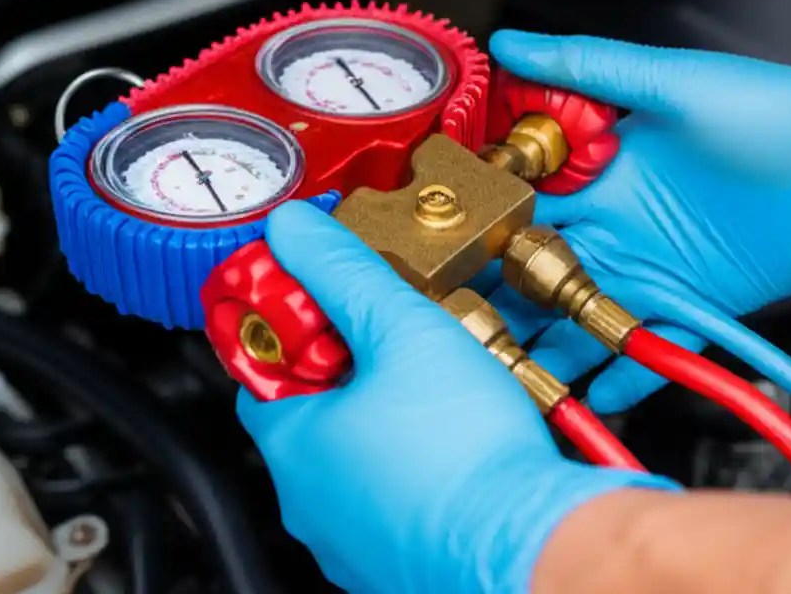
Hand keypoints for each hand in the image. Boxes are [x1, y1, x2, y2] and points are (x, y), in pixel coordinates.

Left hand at [237, 201, 676, 592]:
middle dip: (347, 368)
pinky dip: (414, 465)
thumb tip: (295, 230)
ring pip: (355, 457)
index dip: (288, 322)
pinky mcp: (401, 561)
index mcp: (292, 444)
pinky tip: (454, 443)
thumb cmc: (468, 458)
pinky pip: (394, 498)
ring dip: (384, 417)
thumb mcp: (402, 328)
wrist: (535, 548)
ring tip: (433, 386)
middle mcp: (310, 501)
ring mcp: (353, 540)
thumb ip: (342, 271)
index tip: (317, 297)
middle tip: (390, 335)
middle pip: (308, 411)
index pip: (255, 367)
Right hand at [486, 30, 790, 412]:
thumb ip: (590, 70)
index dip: (484, 226)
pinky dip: (616, 378)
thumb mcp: (673, 84)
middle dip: (499, 297)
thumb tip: (510, 43)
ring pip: (580, 314)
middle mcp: (620, 224)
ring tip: (503, 375)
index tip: (442, 250)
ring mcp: (653, 268)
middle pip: (540, 268)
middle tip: (458, 328)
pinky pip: (644, 348)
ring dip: (545, 345)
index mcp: (605, 171)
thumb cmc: (776, 111)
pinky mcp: (692, 305)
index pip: (525, 202)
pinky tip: (584, 401)